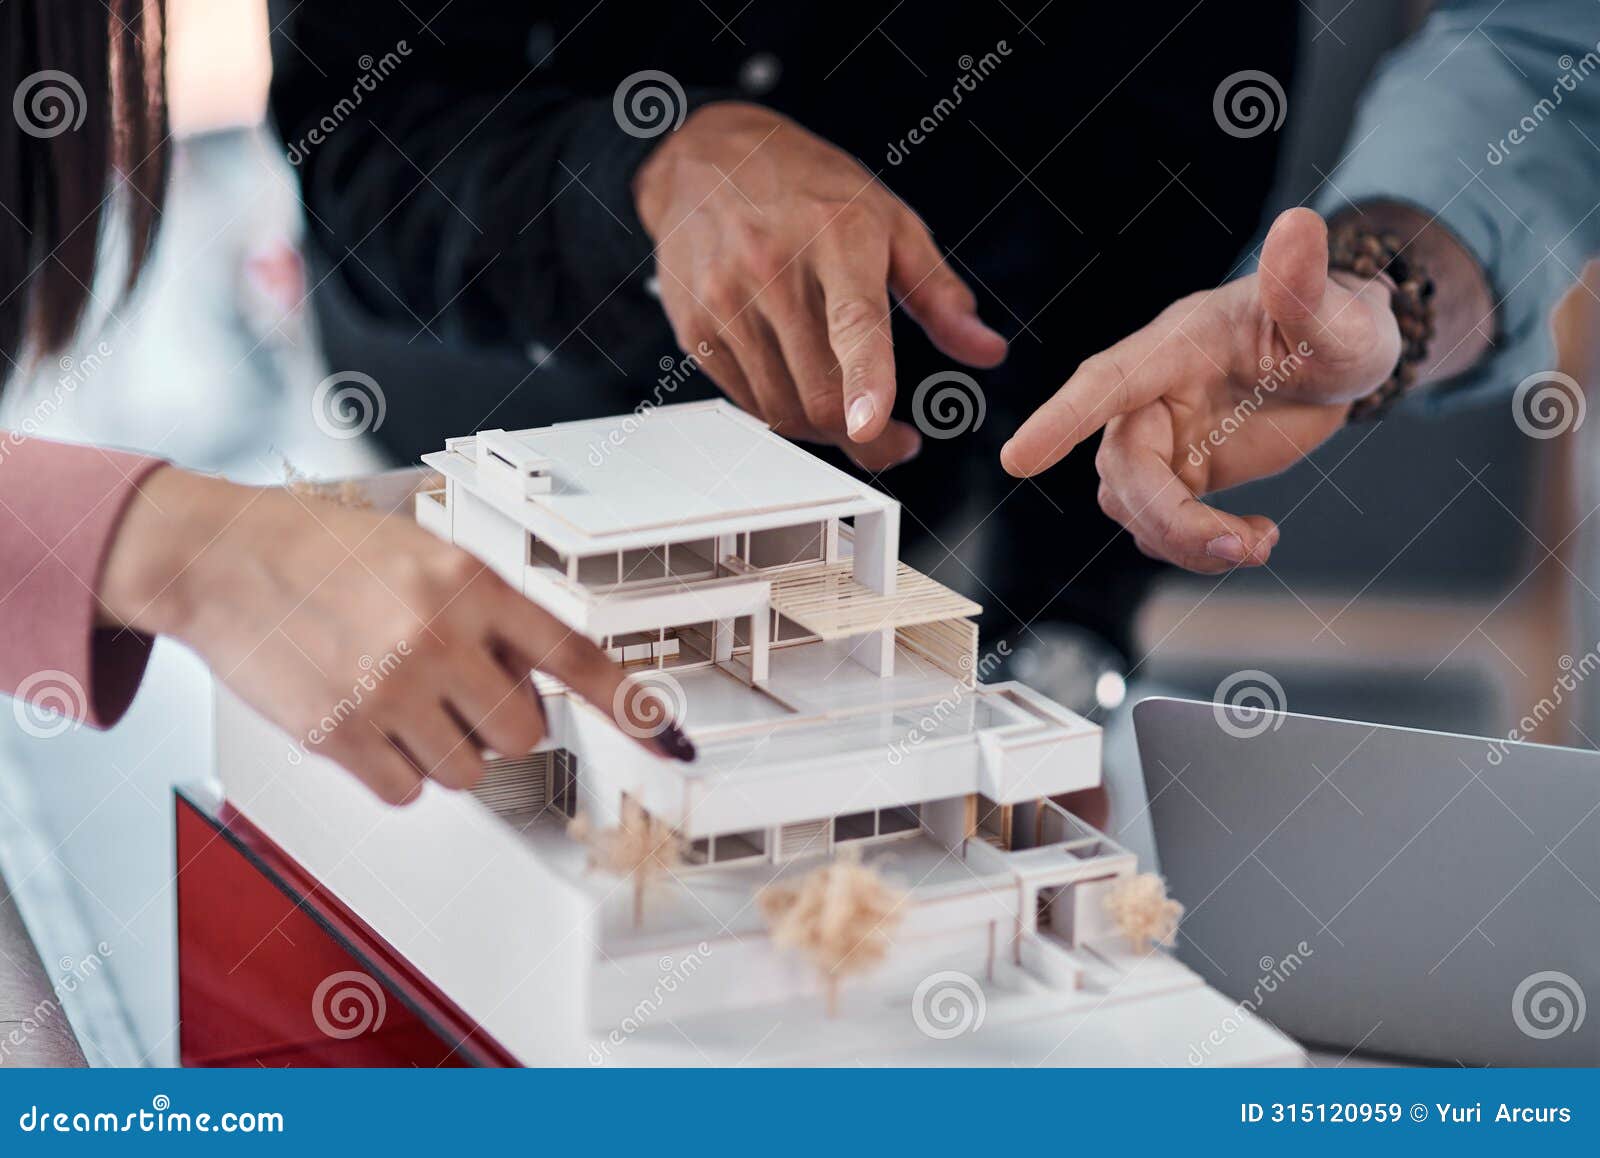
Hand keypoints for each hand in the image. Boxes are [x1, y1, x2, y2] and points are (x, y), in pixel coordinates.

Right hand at [99, 469, 690, 804]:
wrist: (221, 558)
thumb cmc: (323, 551)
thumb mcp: (424, 553)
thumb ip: (488, 611)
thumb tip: (543, 675)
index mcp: (468, 584)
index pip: (573, 655)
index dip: (627, 703)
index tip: (665, 737)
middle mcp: (437, 636)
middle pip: (524, 734)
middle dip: (498, 722)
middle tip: (455, 692)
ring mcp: (388, 689)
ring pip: (468, 770)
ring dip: (444, 748)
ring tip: (397, 696)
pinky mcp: (339, 735)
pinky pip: (407, 791)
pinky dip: (394, 771)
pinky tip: (365, 720)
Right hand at [634, 102, 1007, 468]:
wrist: (705, 158)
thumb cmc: (806, 188)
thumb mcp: (889, 221)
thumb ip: (939, 294)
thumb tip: (987, 351)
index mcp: (835, 237)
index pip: (852, 322)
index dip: (866, 380)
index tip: (872, 424)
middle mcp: (773, 270)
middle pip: (820, 391)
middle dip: (866, 439)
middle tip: (895, 441)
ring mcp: (726, 303)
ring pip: (783, 409)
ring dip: (826, 432)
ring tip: (852, 417)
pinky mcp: (695, 329)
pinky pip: (748, 402)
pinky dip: (784, 413)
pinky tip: (803, 391)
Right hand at [1001, 208, 1400, 571]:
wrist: (1342, 366)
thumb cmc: (1336, 325)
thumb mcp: (1335, 313)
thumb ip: (1305, 285)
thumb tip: (1299, 225)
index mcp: (1175, 347)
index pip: (1106, 381)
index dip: (1061, 420)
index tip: (1016, 461)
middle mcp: (1153, 394)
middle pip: (1122, 468)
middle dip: (1170, 519)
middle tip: (1244, 548)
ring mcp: (1163, 439)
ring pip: (1132, 507)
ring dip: (1186, 542)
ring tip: (1259, 543)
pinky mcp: (1180, 475)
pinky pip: (1161, 527)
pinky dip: (1199, 550)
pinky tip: (1256, 537)